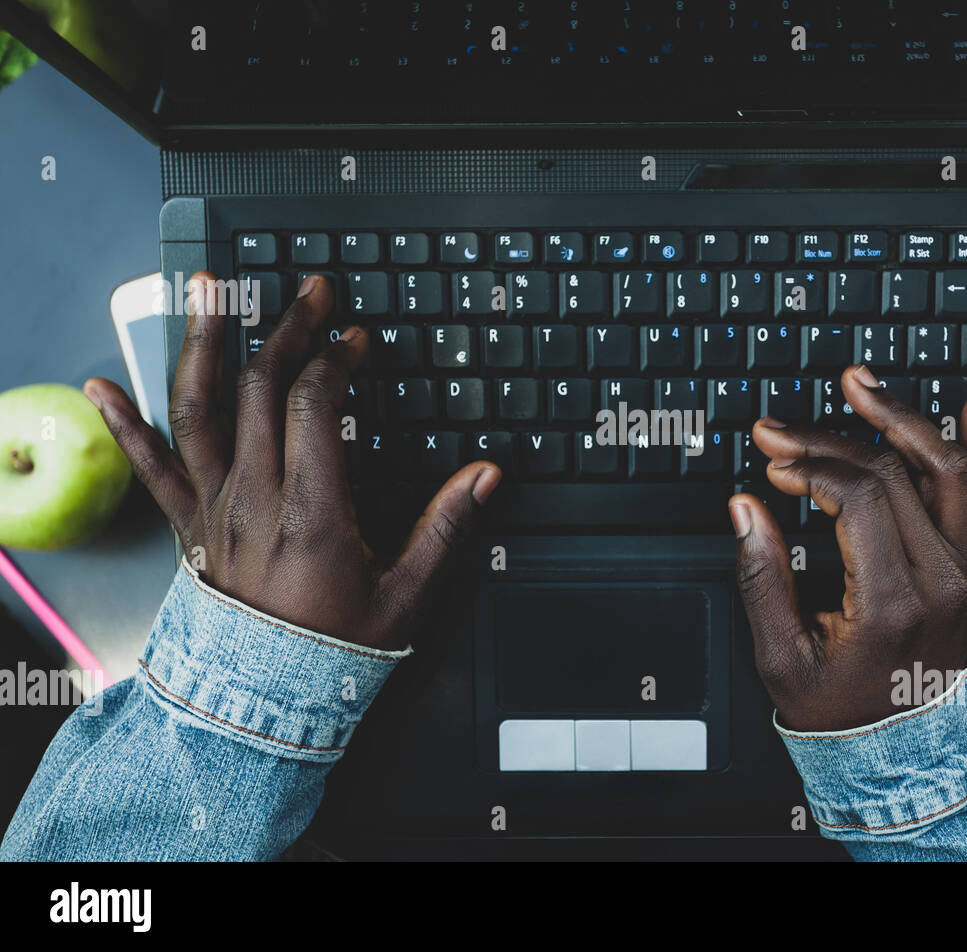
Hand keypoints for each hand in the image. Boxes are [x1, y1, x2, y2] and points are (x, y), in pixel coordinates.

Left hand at [83, 273, 499, 650]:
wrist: (266, 697)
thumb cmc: (335, 649)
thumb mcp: (406, 594)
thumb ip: (445, 529)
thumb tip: (486, 476)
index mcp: (310, 509)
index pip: (315, 405)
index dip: (336, 358)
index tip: (356, 337)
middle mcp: (254, 497)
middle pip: (259, 387)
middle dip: (287, 328)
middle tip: (309, 289)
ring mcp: (214, 506)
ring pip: (198, 408)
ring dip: (203, 342)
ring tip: (207, 288)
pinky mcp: (189, 524)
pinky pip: (151, 468)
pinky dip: (125, 424)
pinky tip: (102, 386)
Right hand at [729, 365, 966, 731]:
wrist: (901, 746)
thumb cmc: (841, 707)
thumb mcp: (782, 657)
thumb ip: (763, 578)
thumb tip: (745, 507)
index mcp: (892, 602)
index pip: (858, 498)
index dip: (809, 466)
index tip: (773, 462)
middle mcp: (939, 577)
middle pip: (890, 472)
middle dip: (828, 440)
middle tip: (780, 428)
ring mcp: (963, 567)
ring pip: (943, 467)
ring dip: (899, 416)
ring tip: (859, 383)